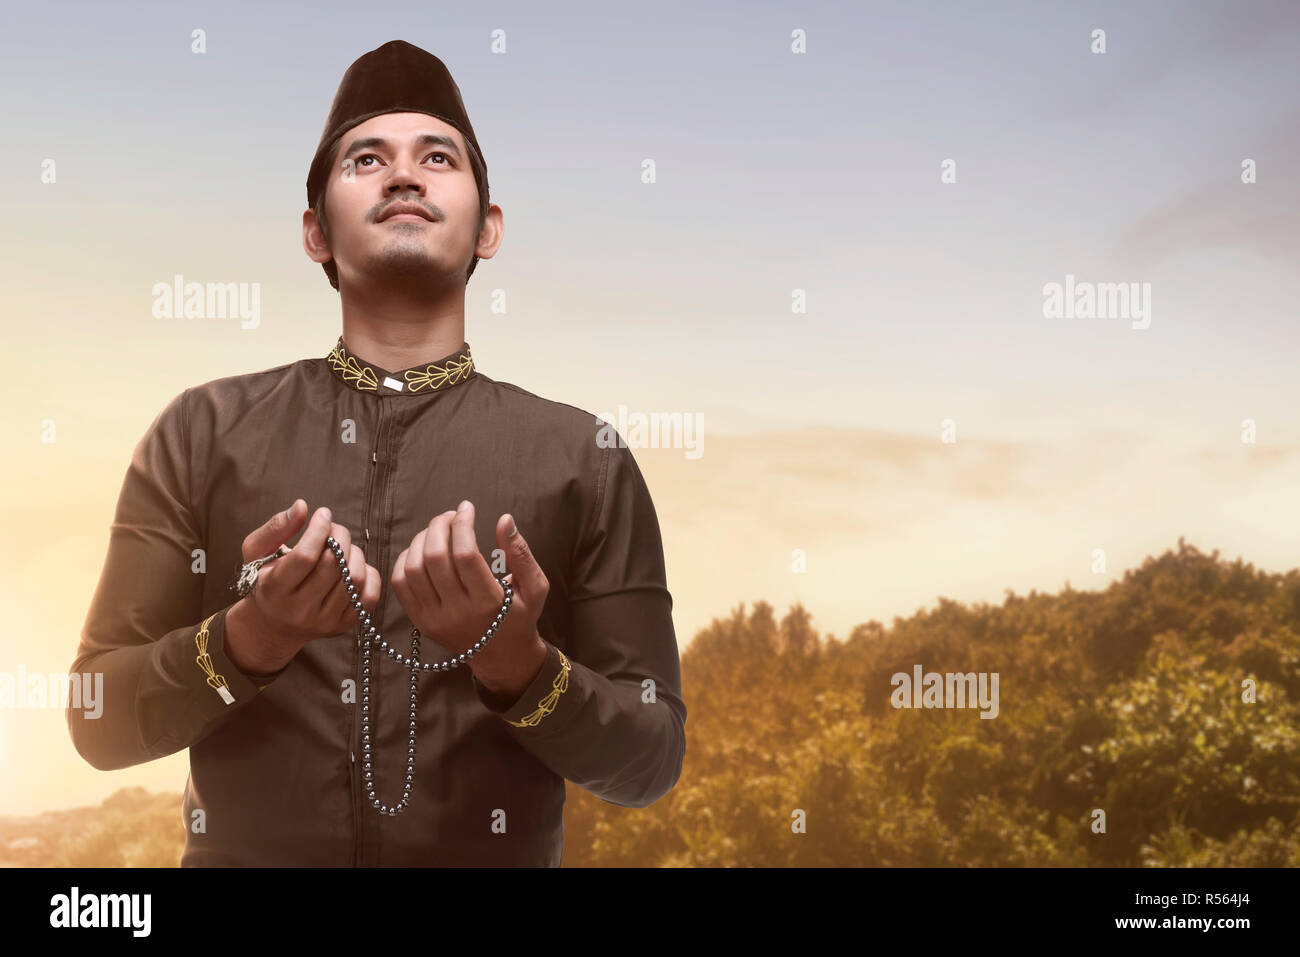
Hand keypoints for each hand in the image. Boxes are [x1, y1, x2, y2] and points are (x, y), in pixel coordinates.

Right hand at [226, 500, 381, 673]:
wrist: (273, 625)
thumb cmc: (265, 580)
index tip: (323, 514)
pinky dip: (367, 572)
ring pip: (354, 578)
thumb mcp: (256, 552)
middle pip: (333, 565)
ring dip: (353, 552)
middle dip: (339, 536)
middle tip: (334, 528)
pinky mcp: (345, 625)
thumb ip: (276, 527)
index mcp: (274, 591)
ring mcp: (325, 621)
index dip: (319, 530)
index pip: (305, 557)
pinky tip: (351, 565)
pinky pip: (370, 594)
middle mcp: (300, 610)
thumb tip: (303, 506)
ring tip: (340, 547)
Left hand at [390, 500, 548, 675]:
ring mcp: (434, 619)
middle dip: (439, 526)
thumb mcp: (535, 586)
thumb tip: (504, 519)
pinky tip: (422, 549)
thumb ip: (521, 552)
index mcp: (488, 603)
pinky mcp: (420, 621)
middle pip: (435, 558)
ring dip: (421, 539)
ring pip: (413, 568)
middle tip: (450, 515)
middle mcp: (457, 612)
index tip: (467, 508)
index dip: (463, 525)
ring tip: (437, 529)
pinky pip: (400, 584)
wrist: (501, 656)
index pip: (465, 555)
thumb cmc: (520, 615)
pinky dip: (406, 559)